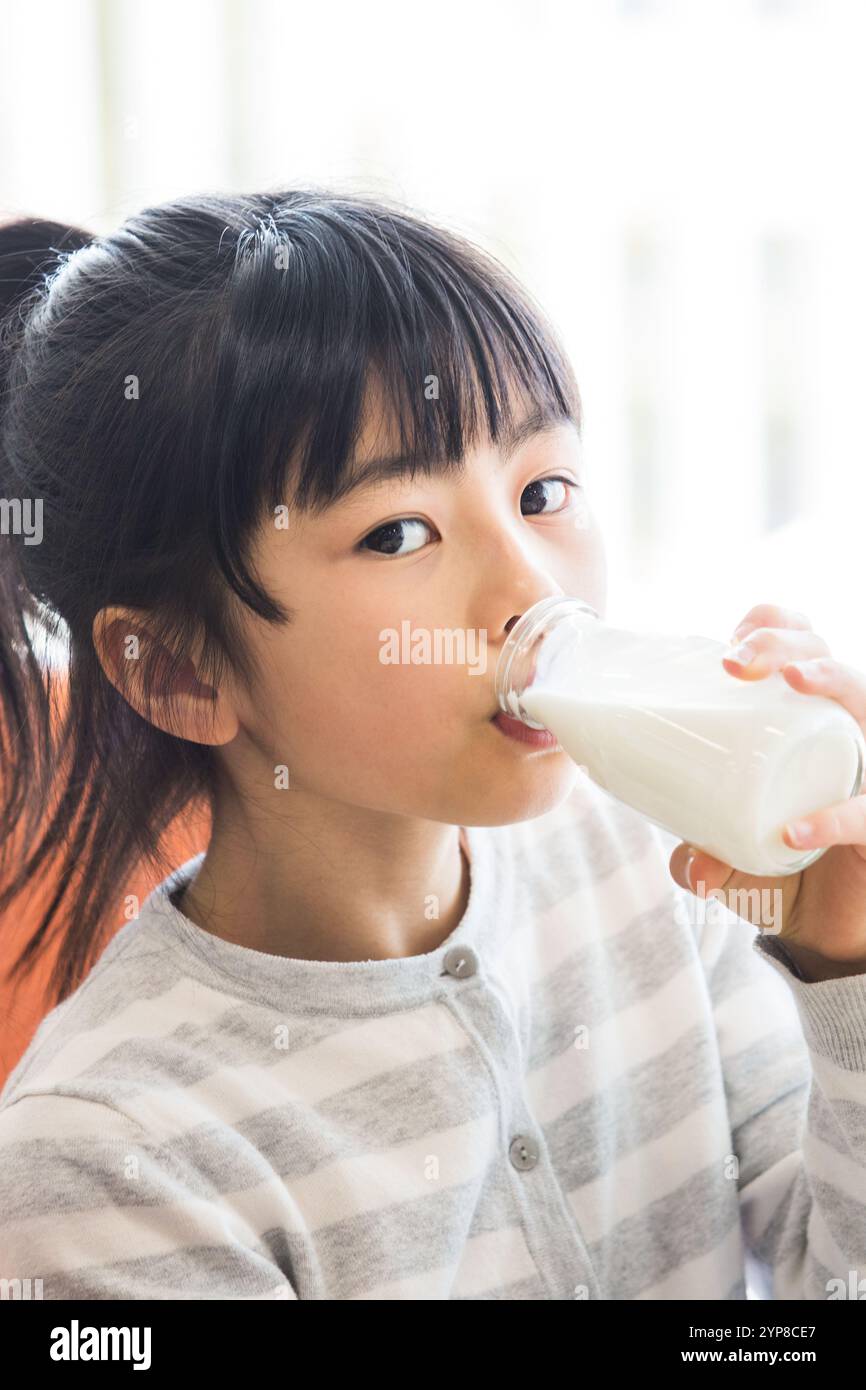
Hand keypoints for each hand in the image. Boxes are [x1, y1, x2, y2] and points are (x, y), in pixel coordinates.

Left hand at [668, 602, 865, 980]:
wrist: (824, 927)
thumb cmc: (782, 868)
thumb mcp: (729, 853)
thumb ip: (702, 854)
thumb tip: (689, 864)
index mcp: (802, 720)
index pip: (801, 645)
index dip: (772, 625)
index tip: (729, 640)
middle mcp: (841, 731)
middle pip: (827, 657)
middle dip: (784, 642)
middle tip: (735, 661)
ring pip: (864, 702)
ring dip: (831, 678)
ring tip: (794, 678)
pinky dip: (836, 817)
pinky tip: (796, 830)